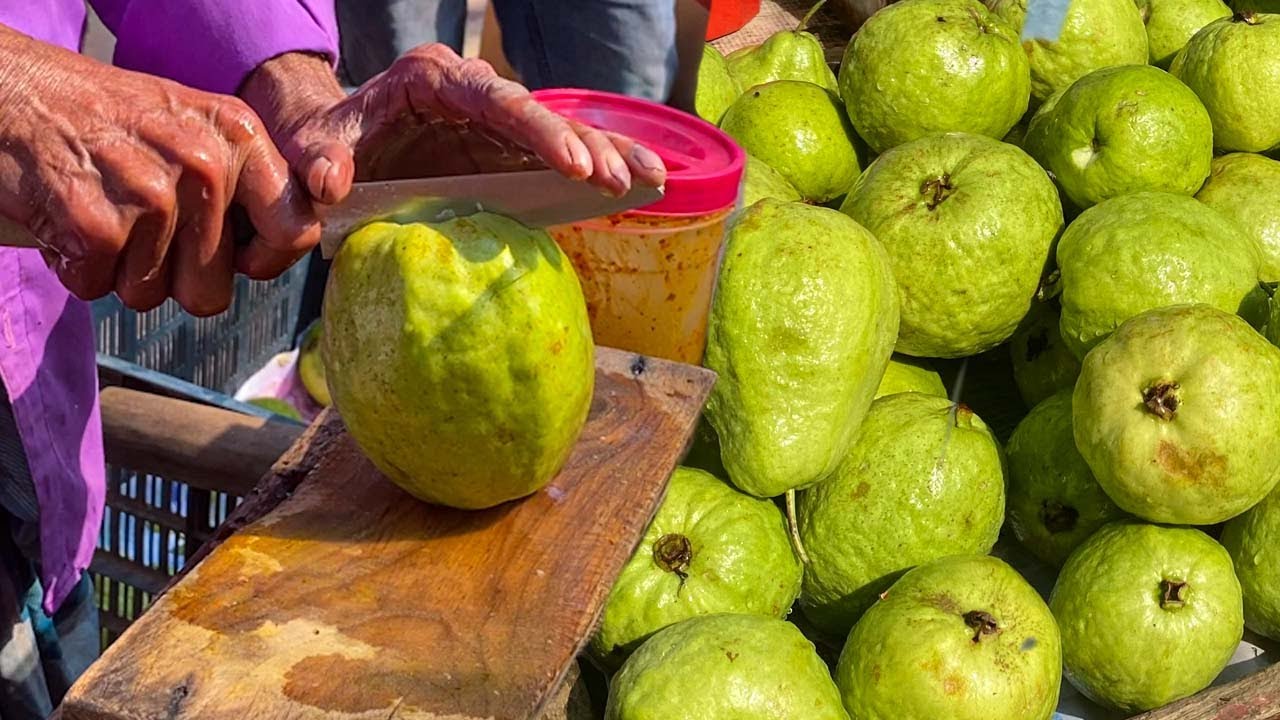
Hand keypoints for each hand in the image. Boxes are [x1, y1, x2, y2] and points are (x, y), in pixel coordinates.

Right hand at [0, 25, 320, 315]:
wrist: (17, 90)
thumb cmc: (109, 119)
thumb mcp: (195, 127)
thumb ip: (244, 183)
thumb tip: (272, 252)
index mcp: (239, 136)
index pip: (294, 230)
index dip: (264, 262)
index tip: (238, 260)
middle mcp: (204, 164)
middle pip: (211, 290)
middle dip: (171, 276)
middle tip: (142, 227)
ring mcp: (151, 195)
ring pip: (149, 295)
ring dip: (119, 268)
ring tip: (104, 212)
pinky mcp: (95, 222)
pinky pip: (97, 286)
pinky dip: (76, 265)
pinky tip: (70, 217)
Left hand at [240, 44, 666, 206]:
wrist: (333, 142)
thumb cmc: (325, 140)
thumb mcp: (312, 146)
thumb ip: (319, 161)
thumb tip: (331, 186)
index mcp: (432, 81)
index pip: (494, 100)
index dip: (537, 131)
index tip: (570, 163)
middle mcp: (474, 93)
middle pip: (539, 115)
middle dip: (584, 145)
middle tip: (618, 180)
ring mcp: (495, 123)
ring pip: (561, 131)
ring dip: (606, 154)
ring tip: (652, 178)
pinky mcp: (507, 152)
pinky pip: (558, 156)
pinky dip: (598, 167)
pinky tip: (639, 184)